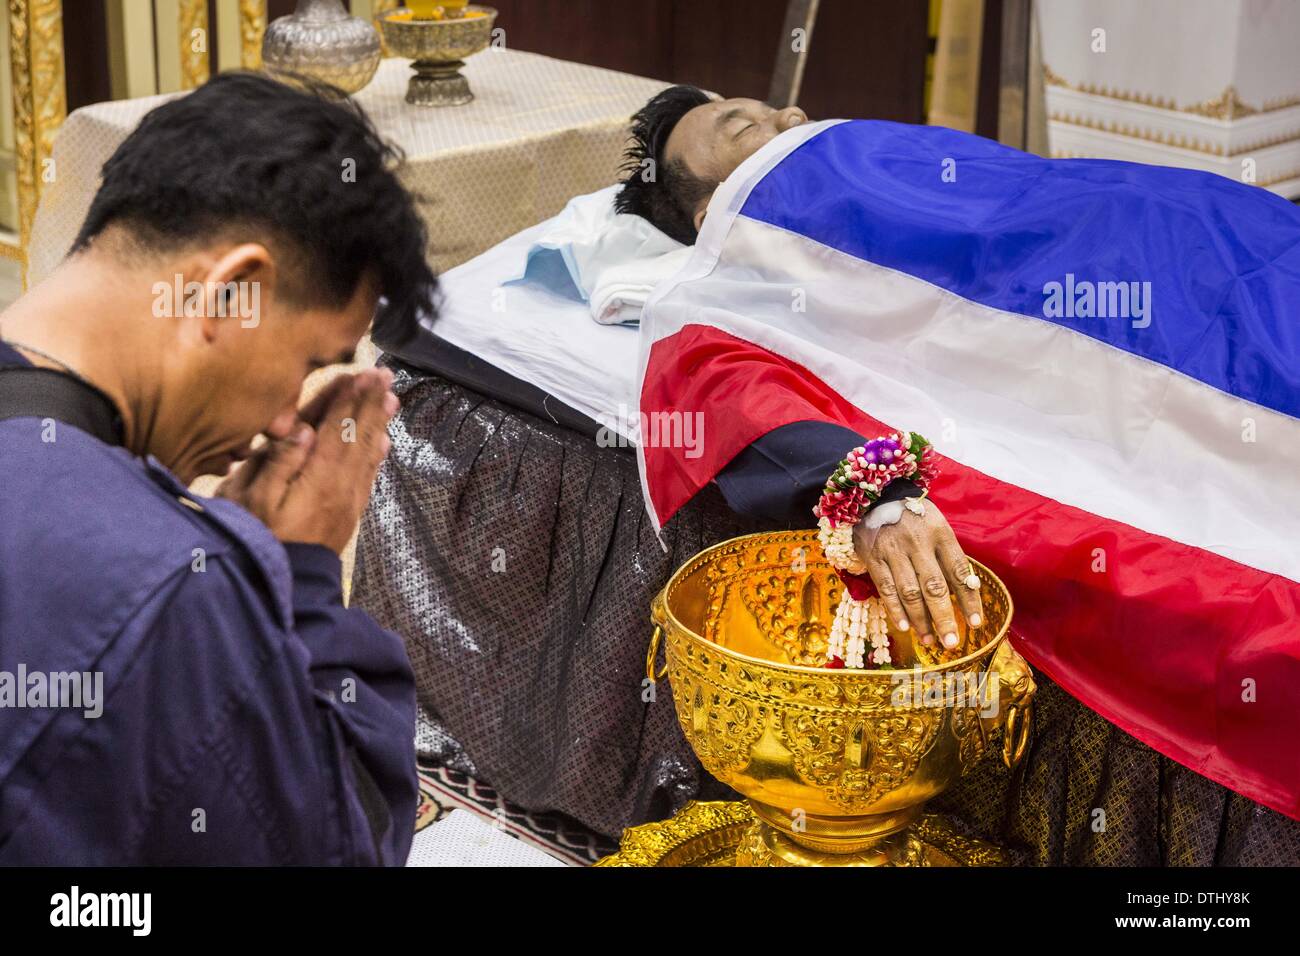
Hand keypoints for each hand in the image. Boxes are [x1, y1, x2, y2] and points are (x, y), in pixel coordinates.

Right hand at [218, 368, 398, 553]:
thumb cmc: (258, 539)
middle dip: (370, 403)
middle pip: (359, 435)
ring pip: (368, 453)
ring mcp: (348, 500)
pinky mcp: (349, 513)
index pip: (337, 428)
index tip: (359, 373)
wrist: (287, 588)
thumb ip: (278, 462)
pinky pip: (368, 476)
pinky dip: (377, 455)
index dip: (347, 399)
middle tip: (384, 375)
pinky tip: (384, 442)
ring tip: (390, 399)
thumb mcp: (253, 500)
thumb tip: (303, 430)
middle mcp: (341, 484)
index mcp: (319, 476)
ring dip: (379, 423)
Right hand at [853, 499, 982, 649]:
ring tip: (930, 640)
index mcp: (940, 533)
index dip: (969, 599)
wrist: (875, 496)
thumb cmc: (914, 517)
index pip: (959, 571)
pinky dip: (895, 610)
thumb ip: (948, 556)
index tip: (976, 624)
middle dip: (944, 618)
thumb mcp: (937, 527)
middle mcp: (918, 543)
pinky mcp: (873, 557)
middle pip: (934, 586)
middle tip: (952, 643)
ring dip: (920, 620)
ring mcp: (894, 551)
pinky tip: (905, 627)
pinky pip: (886, 588)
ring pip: (909, 592)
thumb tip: (964, 593)